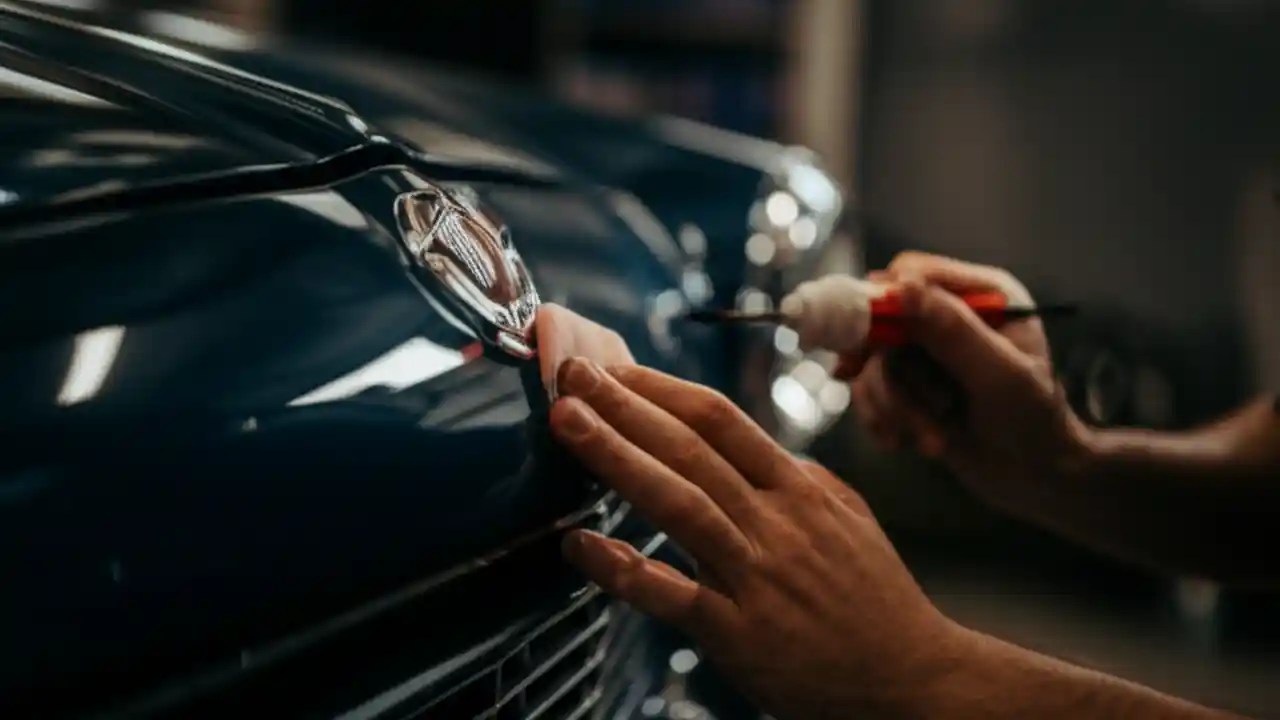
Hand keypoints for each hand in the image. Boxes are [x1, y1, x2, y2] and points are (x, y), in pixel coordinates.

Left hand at [549, 358, 962, 718]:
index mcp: (800, 491)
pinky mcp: (738, 635)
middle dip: (625, 406)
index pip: (722, 421)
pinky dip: (622, 567)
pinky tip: (580, 544)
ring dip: (617, 457)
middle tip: (572, 375)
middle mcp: (776, 524)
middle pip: (691, 449)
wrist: (912, 679)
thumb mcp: (850, 519)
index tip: (618, 369)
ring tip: (567, 422)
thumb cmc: (876, 599)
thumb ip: (800, 479)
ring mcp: (756, 578)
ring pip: (679, 503)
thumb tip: (756, 449)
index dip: (664, 389)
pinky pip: (670, 594)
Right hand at [845, 252, 1089, 509]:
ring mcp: (926, 352)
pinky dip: (882, 421)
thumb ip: (952, 330)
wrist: (1037, 479)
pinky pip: (870, 392)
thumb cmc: (1034, 422)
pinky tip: (905, 444)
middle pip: (882, 322)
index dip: (884, 302)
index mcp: (982, 295)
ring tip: (931, 443)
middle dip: (891, 377)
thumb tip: (901, 285)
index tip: (872, 344)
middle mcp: (949, 316)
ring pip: (874, 364)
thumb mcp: (999, 375)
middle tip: (906, 413)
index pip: (913, 272)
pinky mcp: (909, 386)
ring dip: (895, 408)